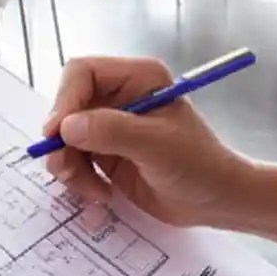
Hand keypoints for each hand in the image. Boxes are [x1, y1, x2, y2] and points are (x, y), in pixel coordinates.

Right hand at [44, 57, 249, 226]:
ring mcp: (108, 124)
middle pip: (66, 106)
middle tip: (65, 169)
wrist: (218, 202)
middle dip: (62, 140)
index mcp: (136, 77)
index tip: (58, 134)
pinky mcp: (103, 151)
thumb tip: (66, 127)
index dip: (65, 100)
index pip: (82, 73)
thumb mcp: (157, 146)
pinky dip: (78, 178)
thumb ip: (112, 131)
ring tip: (93, 190)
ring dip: (69, 165)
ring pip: (64, 136)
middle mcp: (118, 95)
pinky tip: (101, 193)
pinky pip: (72, 158)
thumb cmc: (198, 166)